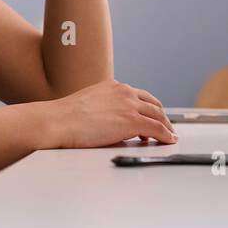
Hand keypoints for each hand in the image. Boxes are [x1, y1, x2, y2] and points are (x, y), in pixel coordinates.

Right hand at [44, 79, 176, 148]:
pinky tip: (169, 140)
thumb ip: (103, 107)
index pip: (140, 96)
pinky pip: (157, 129)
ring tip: (170, 135)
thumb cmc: (64, 117)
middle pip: (153, 104)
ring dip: (167, 127)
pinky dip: (166, 135)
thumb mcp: (88, 104)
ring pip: (158, 116)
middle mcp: (124, 92)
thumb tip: (107, 120)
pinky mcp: (132, 121)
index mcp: (114, 87)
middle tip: (167, 127)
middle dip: (162, 117)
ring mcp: (129, 106)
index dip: (150, 108)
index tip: (154, 115)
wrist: (56, 121)